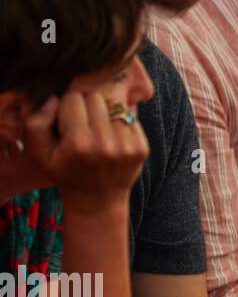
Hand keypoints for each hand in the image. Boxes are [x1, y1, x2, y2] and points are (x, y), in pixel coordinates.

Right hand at [22, 92, 147, 215]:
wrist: (97, 199)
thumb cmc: (64, 171)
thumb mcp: (38, 154)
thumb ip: (36, 123)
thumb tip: (55, 98)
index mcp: (77, 144)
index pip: (73, 99)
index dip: (67, 107)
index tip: (66, 122)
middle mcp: (105, 144)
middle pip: (95, 97)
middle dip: (86, 106)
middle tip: (82, 124)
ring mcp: (126, 146)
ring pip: (115, 103)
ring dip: (104, 112)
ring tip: (97, 129)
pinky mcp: (142, 147)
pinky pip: (130, 116)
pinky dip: (120, 121)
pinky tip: (112, 137)